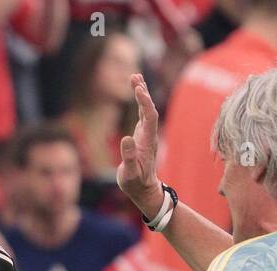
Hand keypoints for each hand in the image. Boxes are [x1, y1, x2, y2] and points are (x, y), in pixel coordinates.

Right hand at [116, 73, 164, 220]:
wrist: (143, 189)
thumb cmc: (135, 183)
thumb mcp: (130, 174)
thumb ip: (129, 158)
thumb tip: (126, 138)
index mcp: (147, 142)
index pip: (149, 117)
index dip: (145, 103)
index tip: (139, 89)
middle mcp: (149, 135)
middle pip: (149, 109)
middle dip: (143, 92)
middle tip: (135, 76)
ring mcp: (146, 134)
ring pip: (146, 109)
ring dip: (141, 93)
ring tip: (135, 76)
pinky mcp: (141, 134)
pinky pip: (142, 113)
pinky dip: (139, 101)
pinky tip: (136, 90)